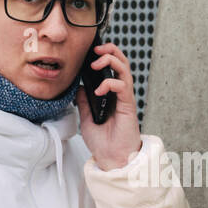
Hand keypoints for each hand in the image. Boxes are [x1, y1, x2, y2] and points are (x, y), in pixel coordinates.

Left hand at [75, 41, 141, 170]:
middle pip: (122, 62)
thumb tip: (78, 86)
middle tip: (96, 48)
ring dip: (111, 60)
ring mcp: (125, 98)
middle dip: (111, 50)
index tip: (90, 52)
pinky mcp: (128, 105)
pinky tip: (98, 91)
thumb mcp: (86, 119)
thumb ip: (84, 102)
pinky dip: (110, 83)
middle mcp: (120, 94)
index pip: (112, 68)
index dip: (104, 55)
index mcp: (112, 95)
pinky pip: (122, 86)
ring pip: (125, 69)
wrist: (111, 159)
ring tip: (96, 63)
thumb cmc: (103, 143)